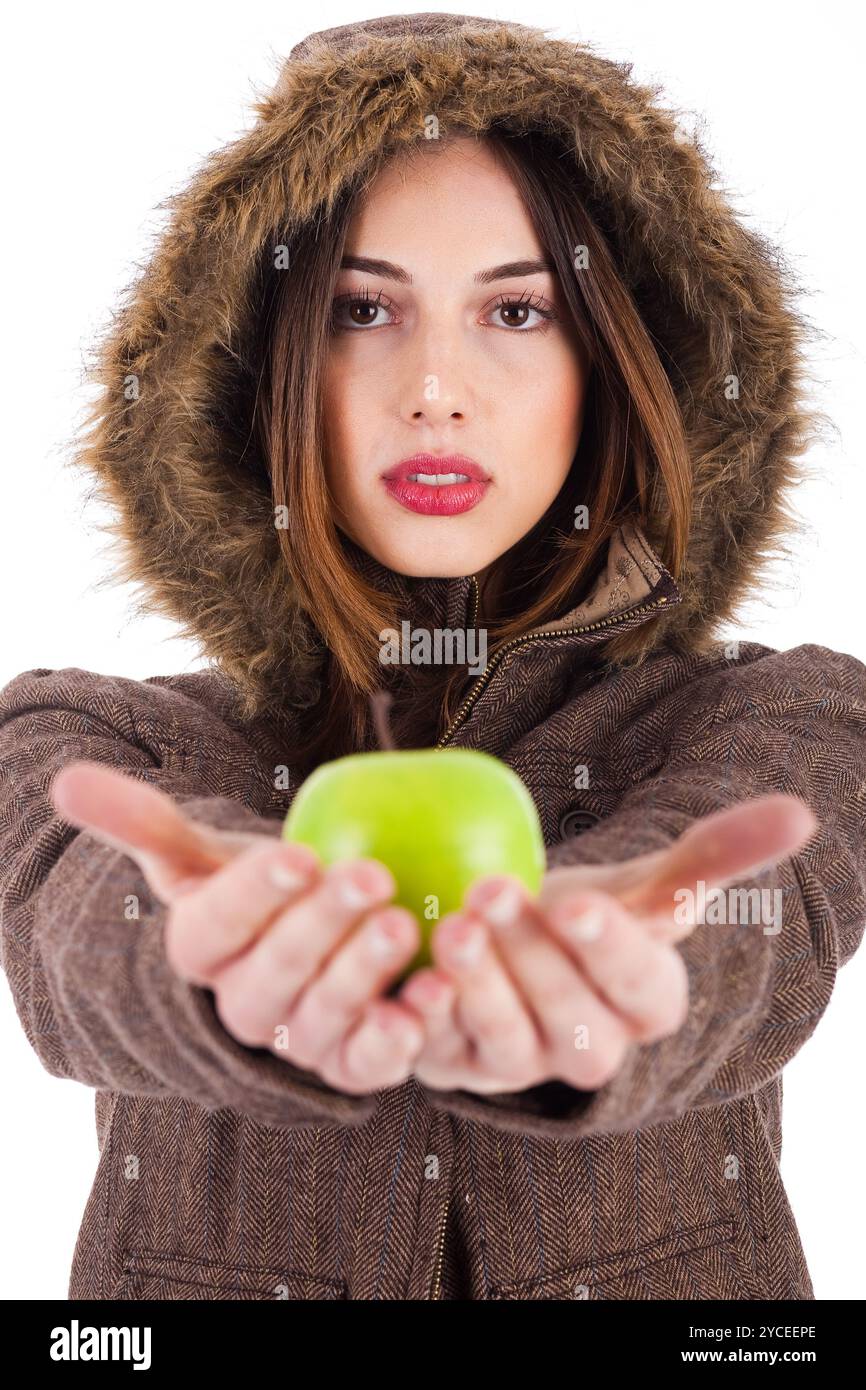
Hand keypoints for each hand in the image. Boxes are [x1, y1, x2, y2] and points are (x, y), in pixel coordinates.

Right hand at [50, 761, 425, 1093]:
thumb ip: (145, 821)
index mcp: (200, 953)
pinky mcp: (353, 1065)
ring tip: (404, 926)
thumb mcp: (203, 849)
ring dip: (363, 977)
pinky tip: (438, 991)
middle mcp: (242, 1008)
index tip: (297, 854)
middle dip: (318, 929)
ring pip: (322, 1021)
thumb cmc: (260, 885)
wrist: (314, 941)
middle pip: (271, 977)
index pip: (212, 928)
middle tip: (370, 877)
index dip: (252, 896)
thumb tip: (66, 782)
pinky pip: (373, 1062)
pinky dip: (405, 1035)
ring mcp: (297, 1043)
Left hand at [396, 794, 817, 1094]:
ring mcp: (520, 1066)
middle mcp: (589, 1049)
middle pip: (571, 1020)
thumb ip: (716, 852)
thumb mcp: (647, 882)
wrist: (516, 951)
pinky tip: (408, 981)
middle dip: (534, 958)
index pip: (641, 986)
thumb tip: (801, 813)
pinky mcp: (454, 1066)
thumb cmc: (590, 911)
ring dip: (478, 987)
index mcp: (646, 1004)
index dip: (611, 951)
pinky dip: (421, 1023)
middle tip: (494, 890)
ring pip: (505, 1045)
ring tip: (453, 926)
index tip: (580, 902)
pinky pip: (436, 1056)